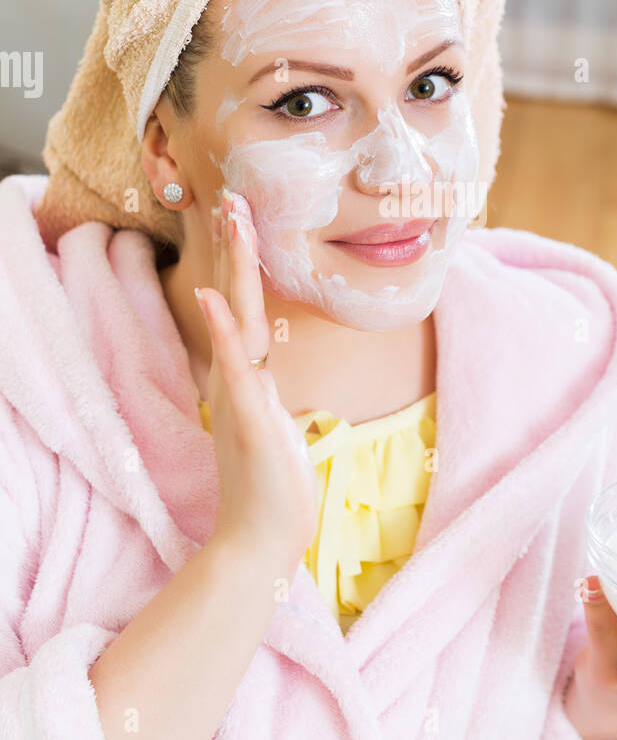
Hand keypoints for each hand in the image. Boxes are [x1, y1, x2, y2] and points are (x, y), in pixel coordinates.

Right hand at [195, 187, 318, 564]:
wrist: (260, 543)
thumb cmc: (274, 492)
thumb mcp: (281, 436)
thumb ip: (274, 408)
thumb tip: (283, 396)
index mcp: (253, 381)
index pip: (250, 310)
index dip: (247, 267)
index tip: (244, 221)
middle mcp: (242, 380)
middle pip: (238, 300)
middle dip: (238, 248)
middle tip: (232, 196)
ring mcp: (242, 397)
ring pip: (237, 319)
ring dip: (233, 268)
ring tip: (231, 219)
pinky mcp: (248, 419)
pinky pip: (235, 367)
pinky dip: (222, 331)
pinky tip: (211, 295)